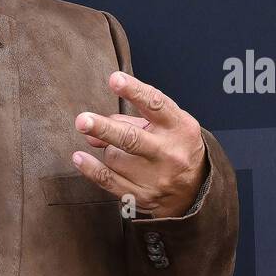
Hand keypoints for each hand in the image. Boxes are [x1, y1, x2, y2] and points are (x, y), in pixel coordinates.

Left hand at [71, 71, 206, 218]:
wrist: (195, 190)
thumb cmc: (174, 147)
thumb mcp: (164, 126)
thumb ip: (129, 120)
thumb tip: (92, 131)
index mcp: (179, 128)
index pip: (155, 105)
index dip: (134, 91)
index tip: (115, 79)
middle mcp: (169, 153)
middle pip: (132, 139)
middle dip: (105, 129)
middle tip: (82, 120)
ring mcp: (156, 177)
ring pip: (114, 157)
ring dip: (109, 149)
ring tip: (121, 150)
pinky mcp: (142, 196)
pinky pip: (108, 180)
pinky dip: (91, 169)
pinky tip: (79, 157)